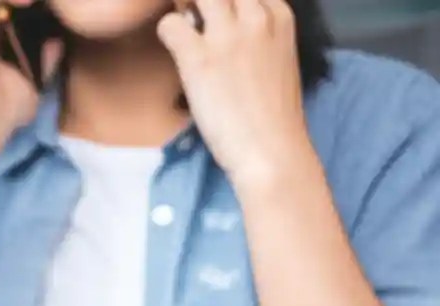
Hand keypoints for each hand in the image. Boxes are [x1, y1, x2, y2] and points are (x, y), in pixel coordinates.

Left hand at [157, 0, 314, 187]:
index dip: (225, 2)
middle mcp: (255, 17)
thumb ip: (256, 35)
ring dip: (183, 8)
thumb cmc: (272, 115)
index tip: (212, 17)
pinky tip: (175, 53)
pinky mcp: (199, 58)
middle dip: (200, 1)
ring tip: (184, 34)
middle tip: (194, 23)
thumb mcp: (276, 59)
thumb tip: (221, 27)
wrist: (272, 151)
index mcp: (278, 16)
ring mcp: (227, 35)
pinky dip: (166, 33)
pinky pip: (170, 24)